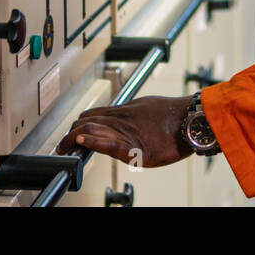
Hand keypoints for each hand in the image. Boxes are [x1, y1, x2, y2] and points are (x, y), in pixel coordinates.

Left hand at [54, 95, 193, 167]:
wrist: (191, 120)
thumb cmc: (174, 114)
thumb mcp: (148, 106)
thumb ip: (132, 113)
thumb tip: (122, 116)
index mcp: (125, 110)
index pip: (93, 115)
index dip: (79, 124)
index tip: (72, 133)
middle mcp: (123, 119)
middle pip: (88, 122)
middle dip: (71, 134)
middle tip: (62, 145)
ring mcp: (128, 133)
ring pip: (93, 130)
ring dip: (74, 139)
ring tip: (63, 147)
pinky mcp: (136, 148)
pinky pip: (109, 143)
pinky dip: (92, 141)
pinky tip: (81, 142)